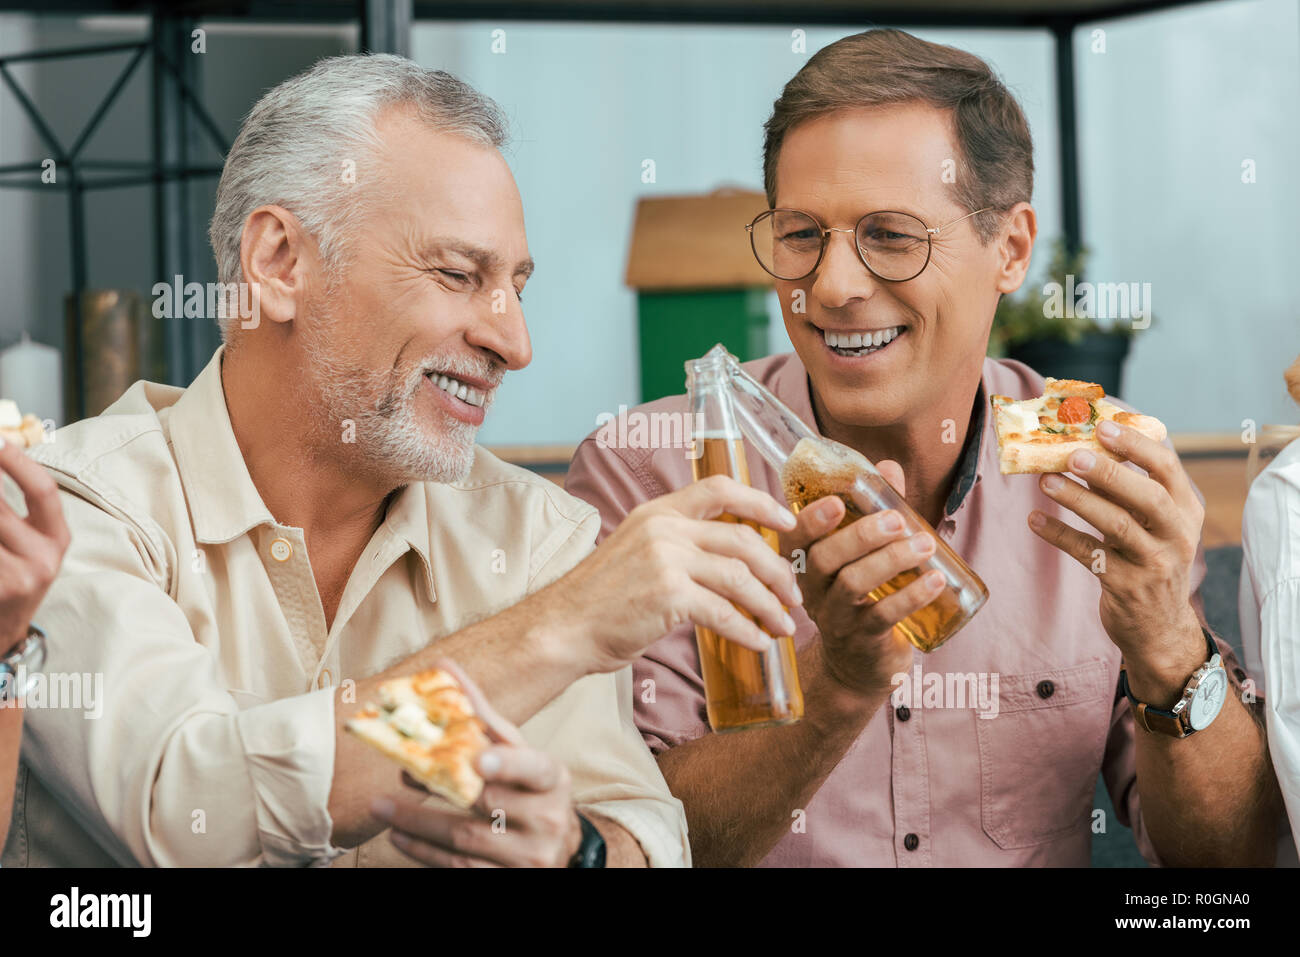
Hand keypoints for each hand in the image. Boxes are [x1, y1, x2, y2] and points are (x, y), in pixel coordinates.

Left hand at [0, 436, 69, 653]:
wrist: (3, 632)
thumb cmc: (14, 577)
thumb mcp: (30, 545)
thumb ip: (17, 510)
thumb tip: (0, 455)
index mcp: (57, 540)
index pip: (43, 492)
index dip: (19, 463)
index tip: (0, 443)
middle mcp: (42, 559)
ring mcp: (16, 578)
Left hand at [371, 659, 583, 867]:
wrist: (558, 849)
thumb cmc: (529, 790)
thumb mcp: (518, 754)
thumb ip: (482, 717)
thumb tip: (445, 668)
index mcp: (552, 779)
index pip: (533, 767)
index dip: (507, 763)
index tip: (478, 760)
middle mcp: (548, 819)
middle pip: (487, 803)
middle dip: (438, 789)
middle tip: (400, 772)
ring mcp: (530, 857)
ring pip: (466, 840)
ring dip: (418, 823)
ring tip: (382, 808)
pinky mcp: (509, 881)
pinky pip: (460, 869)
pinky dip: (424, 853)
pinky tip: (398, 837)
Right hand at [550, 474, 802, 673]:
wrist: (562, 628)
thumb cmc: (599, 600)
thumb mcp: (636, 552)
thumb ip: (675, 546)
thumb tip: (724, 562)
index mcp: (658, 512)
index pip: (720, 488)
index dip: (761, 502)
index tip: (787, 522)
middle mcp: (665, 528)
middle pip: (741, 538)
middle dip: (776, 569)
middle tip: (793, 595)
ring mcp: (667, 559)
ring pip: (740, 576)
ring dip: (769, 604)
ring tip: (784, 625)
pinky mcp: (669, 595)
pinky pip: (725, 612)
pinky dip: (748, 630)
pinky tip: (759, 643)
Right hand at [778, 462, 943, 698]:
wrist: (858, 664)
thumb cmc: (861, 596)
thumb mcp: (862, 553)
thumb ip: (874, 510)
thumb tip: (888, 468)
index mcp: (805, 564)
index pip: (795, 539)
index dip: (811, 519)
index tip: (837, 502)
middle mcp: (811, 591)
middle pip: (824, 559)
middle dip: (861, 535)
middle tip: (898, 520)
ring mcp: (835, 618)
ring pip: (852, 585)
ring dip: (890, 560)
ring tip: (925, 545)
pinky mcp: (862, 640)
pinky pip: (882, 616)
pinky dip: (910, 596)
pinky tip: (934, 580)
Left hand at [1028, 420, 1206, 698]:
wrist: (1159, 628)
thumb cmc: (1148, 559)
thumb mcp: (1154, 524)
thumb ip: (1131, 489)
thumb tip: (1084, 442)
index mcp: (1185, 510)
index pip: (1168, 468)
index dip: (1136, 444)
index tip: (1102, 425)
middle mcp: (1177, 535)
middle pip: (1148, 496)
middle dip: (1109, 472)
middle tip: (1071, 453)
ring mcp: (1154, 563)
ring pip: (1117, 525)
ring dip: (1078, 500)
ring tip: (1045, 481)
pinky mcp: (1126, 586)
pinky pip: (1088, 554)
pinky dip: (1059, 535)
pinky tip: (1034, 519)